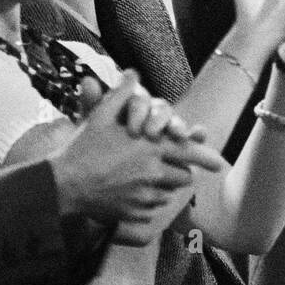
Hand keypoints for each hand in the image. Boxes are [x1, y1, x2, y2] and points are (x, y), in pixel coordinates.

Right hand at [51, 72, 224, 226]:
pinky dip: (149, 202)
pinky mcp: (135, 213)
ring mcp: (145, 195)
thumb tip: (131, 71)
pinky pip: (153, 208)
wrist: (63, 184)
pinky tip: (133, 193)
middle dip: (179, 171)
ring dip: (165, 186)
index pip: (189, 152)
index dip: (207, 157)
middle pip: (183, 176)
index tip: (221, 163)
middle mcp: (153, 173)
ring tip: (148, 179)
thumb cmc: (82, 148)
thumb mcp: (101, 115)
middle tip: (168, 168)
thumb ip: (121, 93)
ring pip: (169, 193)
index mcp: (150, 147)